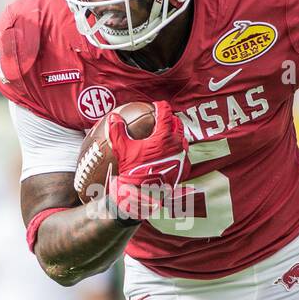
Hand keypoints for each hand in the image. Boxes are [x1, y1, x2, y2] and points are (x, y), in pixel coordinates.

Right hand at [106, 101, 187, 221]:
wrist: (142, 194)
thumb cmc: (132, 171)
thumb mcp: (122, 149)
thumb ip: (117, 131)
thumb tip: (113, 117)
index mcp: (163, 137)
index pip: (166, 114)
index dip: (161, 106)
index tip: (157, 105)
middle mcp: (177, 145)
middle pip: (178, 124)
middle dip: (171, 120)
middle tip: (163, 120)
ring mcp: (182, 157)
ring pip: (183, 139)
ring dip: (176, 135)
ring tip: (168, 136)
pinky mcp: (184, 169)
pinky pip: (185, 155)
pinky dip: (179, 151)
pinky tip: (171, 153)